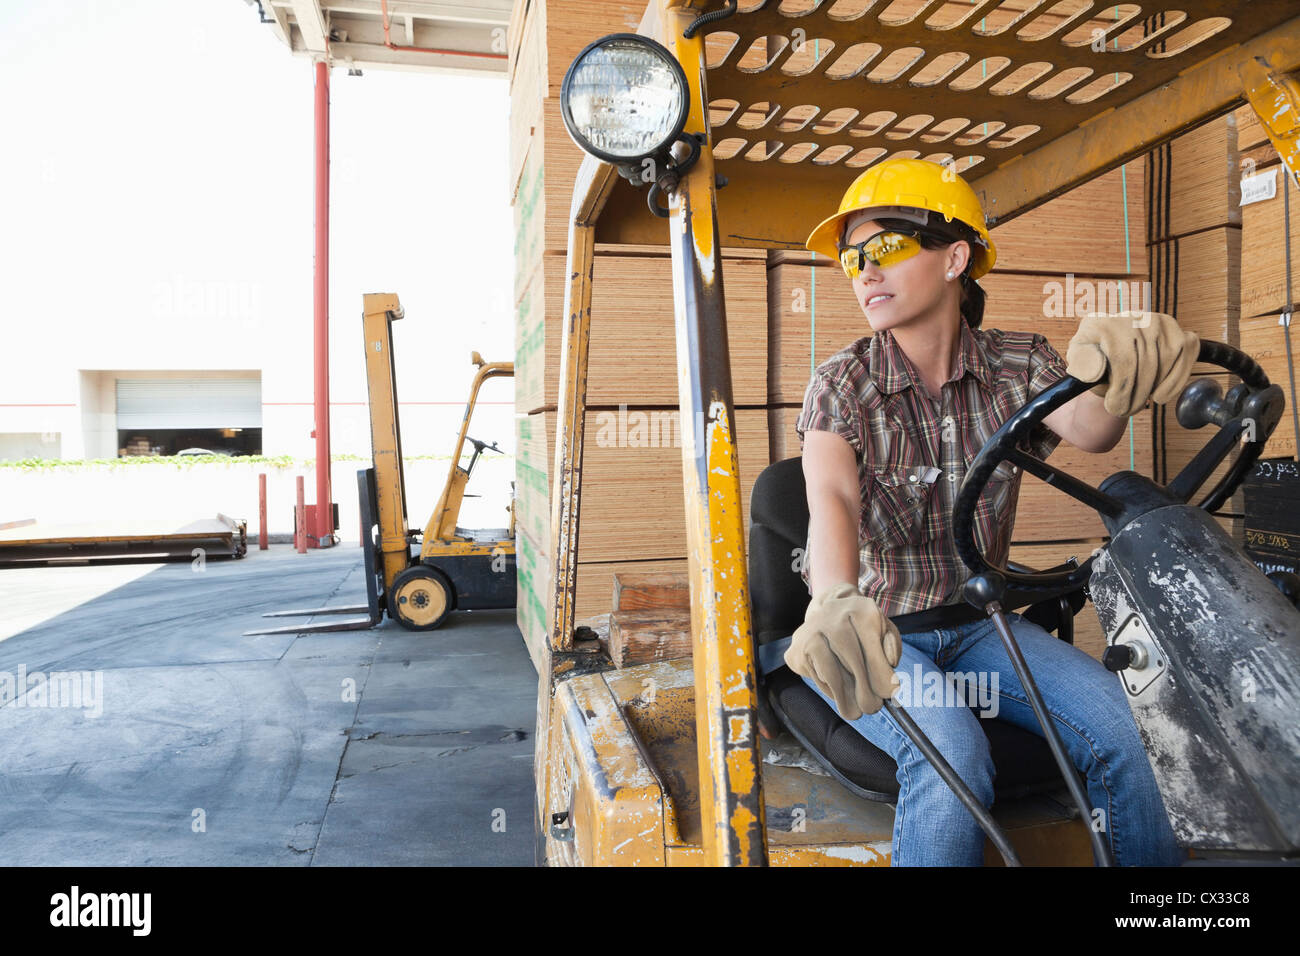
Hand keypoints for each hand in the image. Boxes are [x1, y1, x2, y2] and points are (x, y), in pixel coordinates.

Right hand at [784, 582, 901, 720]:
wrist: (827, 613)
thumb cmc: (861, 628)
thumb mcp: (883, 631)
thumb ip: (891, 648)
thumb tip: (889, 675)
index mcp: (859, 609)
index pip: (872, 646)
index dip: (881, 673)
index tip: (889, 694)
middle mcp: (832, 615)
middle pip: (851, 659)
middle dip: (865, 689)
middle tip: (873, 708)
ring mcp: (811, 631)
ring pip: (832, 673)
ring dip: (846, 697)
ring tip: (857, 712)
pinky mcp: (797, 648)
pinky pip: (817, 677)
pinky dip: (831, 691)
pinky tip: (840, 694)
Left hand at [1064, 311, 1198, 417]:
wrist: (1112, 353)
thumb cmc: (1094, 360)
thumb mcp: (1079, 361)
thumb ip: (1081, 363)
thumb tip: (1095, 369)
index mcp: (1105, 323)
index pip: (1123, 359)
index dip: (1121, 389)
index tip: (1114, 407)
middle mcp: (1135, 317)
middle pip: (1146, 364)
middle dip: (1136, 395)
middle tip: (1126, 411)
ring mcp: (1161, 323)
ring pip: (1166, 363)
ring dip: (1153, 389)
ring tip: (1138, 401)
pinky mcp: (1180, 333)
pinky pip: (1186, 358)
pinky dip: (1175, 382)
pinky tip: (1160, 395)